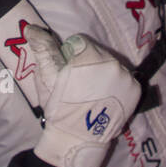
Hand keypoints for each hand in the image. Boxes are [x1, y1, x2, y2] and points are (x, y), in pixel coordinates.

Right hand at [28, 26, 140, 166]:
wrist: (76, 138)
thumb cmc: (58, 107)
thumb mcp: (45, 75)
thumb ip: (42, 47)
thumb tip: (30, 28)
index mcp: (89, 56)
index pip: (79, 42)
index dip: (69, 56)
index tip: (67, 73)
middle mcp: (112, 62)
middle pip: (96, 53)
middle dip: (87, 64)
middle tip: (78, 85)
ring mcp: (126, 77)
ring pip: (111, 65)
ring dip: (101, 74)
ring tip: (91, 93)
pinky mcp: (135, 90)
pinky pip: (124, 78)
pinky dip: (115, 84)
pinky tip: (104, 97)